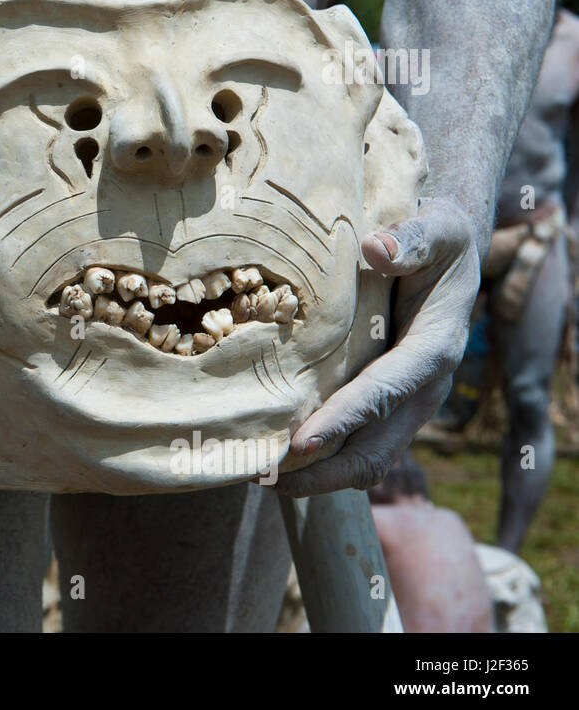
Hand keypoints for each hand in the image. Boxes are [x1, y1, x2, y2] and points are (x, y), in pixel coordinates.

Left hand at [275, 198, 478, 496]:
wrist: (450, 256)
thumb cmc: (437, 239)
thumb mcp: (436, 228)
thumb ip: (411, 238)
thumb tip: (376, 249)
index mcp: (435, 348)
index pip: (385, 392)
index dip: (343, 420)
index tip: (299, 443)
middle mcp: (425, 388)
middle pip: (376, 451)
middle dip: (320, 472)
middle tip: (261, 479)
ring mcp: (409, 405)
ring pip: (368, 462)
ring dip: (317, 477)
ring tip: (259, 481)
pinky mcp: (391, 408)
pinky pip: (362, 450)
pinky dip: (324, 464)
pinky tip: (278, 464)